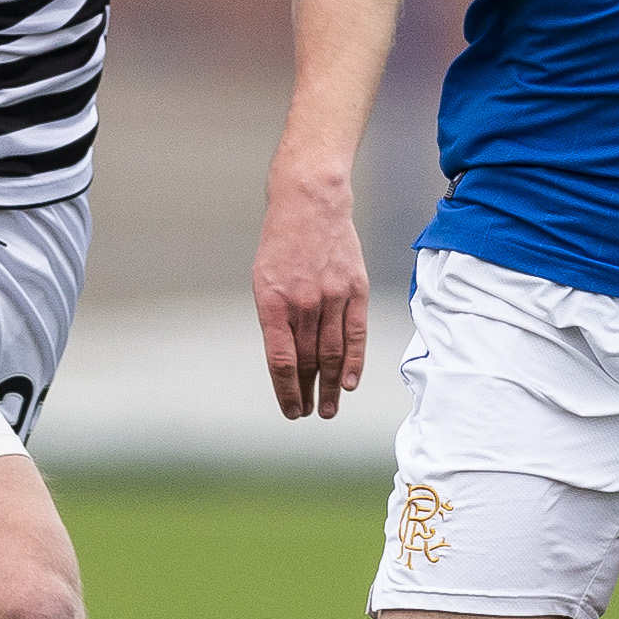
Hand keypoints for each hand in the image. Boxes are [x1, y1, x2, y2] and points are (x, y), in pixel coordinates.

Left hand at [254, 171, 371, 418]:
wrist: (310, 203)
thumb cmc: (281, 244)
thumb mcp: (263, 280)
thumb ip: (275, 320)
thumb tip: (288, 360)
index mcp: (273, 303)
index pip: (282, 361)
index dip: (286, 391)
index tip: (291, 411)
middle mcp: (303, 303)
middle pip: (308, 362)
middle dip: (308, 393)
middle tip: (310, 415)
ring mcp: (332, 296)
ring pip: (332, 353)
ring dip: (331, 386)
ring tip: (329, 408)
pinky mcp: (355, 289)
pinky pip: (355, 334)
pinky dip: (353, 361)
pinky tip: (349, 382)